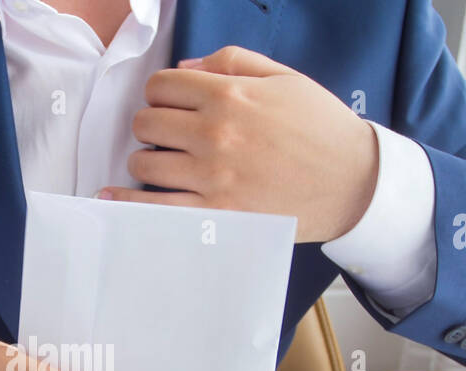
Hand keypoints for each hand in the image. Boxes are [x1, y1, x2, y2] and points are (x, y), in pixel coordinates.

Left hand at [99, 46, 379, 243]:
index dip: (162, 93)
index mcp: (229, 95)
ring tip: (166, 164)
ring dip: (148, 160)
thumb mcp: (283, 78)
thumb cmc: (321, 129)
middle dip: (153, 125)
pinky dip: (127, 203)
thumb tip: (186, 68)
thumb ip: (232, 63)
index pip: (161, 86)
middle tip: (170, 135)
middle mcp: (214, 134)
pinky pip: (153, 208)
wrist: (354, 182)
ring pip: (143, 163)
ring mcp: (212, 177)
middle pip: (145, 123)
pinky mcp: (215, 213)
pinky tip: (112, 198)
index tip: (173, 105)